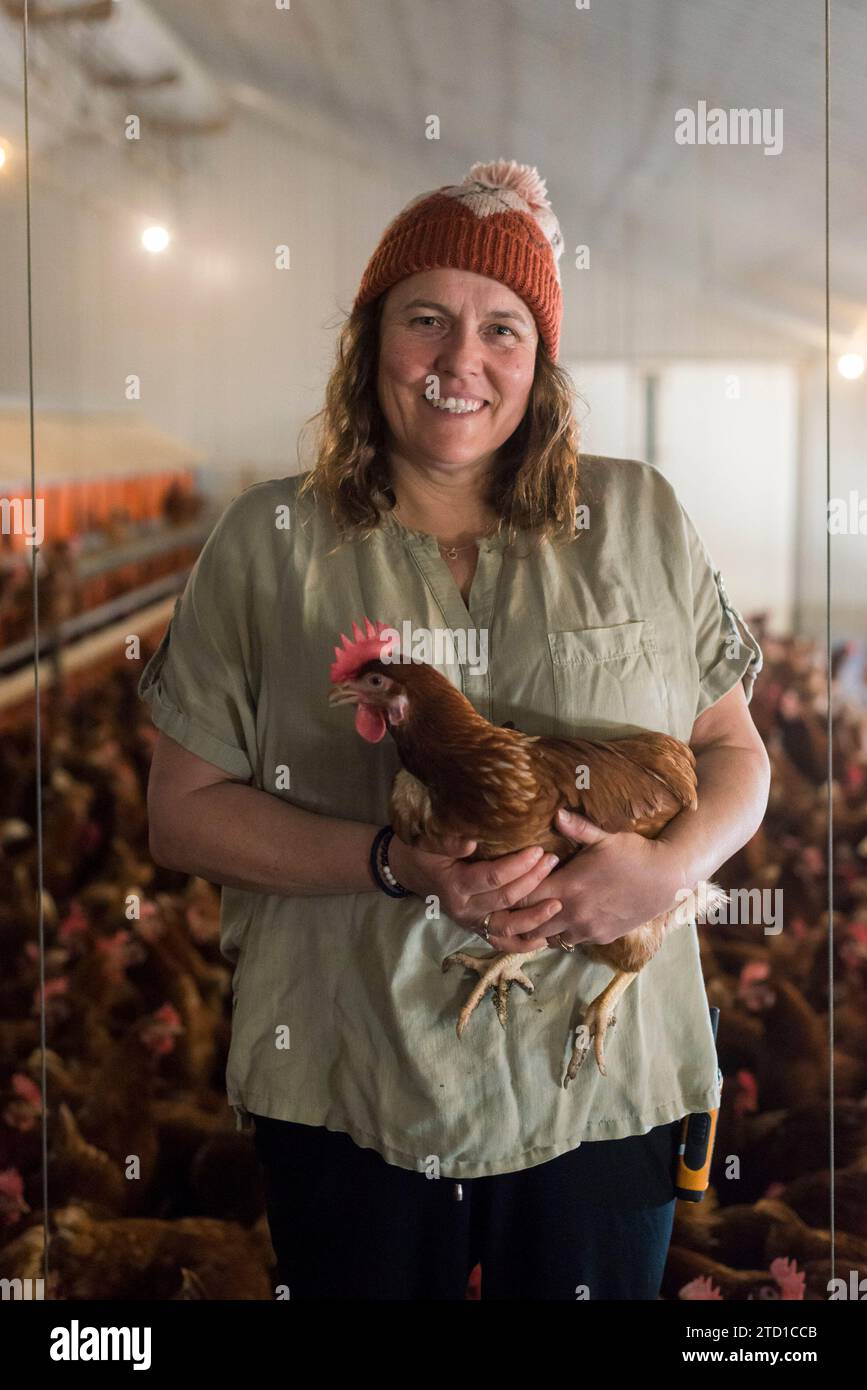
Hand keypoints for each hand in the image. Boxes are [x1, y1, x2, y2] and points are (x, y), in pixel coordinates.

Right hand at [387, 832, 562, 951]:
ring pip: (507, 927)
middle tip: (553, 862)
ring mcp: (471, 922)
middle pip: (505, 900)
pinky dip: (522, 944)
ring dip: (534, 917)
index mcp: (455, 885)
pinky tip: (544, 938)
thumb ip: (450, 841)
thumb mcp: (430, 840)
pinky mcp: (476, 928)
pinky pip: (501, 942)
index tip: (538, 850)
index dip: (517, 866)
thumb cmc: (422, 850)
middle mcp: (465, 909)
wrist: (408, 869)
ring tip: (557, 903)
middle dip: (533, 882)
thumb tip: (472, 841)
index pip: (492, 878)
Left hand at [500, 809, 688, 947]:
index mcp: (568, 886)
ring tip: (541, 912)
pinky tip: (567, 917)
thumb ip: (576, 828)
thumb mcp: (605, 838)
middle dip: (522, 915)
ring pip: (550, 937)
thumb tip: (555, 813)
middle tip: (520, 903)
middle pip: (530, 924)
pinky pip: (572, 941)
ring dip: (543, 926)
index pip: (523, 897)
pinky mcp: (601, 937)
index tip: (513, 884)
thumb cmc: (634, 853)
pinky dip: (565, 932)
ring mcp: (587, 928)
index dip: (514, 892)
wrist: (667, 879)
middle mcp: (573, 912)